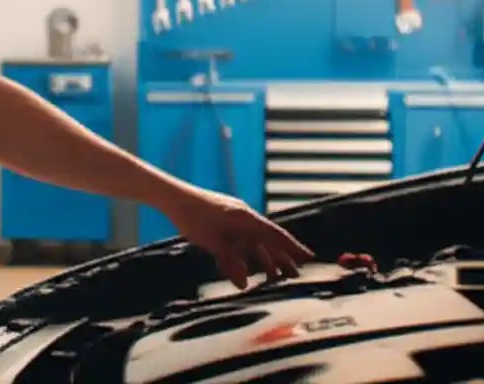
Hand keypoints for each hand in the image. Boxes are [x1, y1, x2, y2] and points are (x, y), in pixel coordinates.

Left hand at [161, 186, 314, 290]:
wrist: (173, 197)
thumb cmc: (193, 217)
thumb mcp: (213, 242)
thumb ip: (230, 262)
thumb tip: (244, 285)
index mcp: (247, 219)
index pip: (276, 235)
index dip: (293, 247)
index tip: (310, 257)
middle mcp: (244, 218)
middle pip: (268, 240)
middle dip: (282, 258)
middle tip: (296, 275)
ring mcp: (234, 220)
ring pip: (254, 243)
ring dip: (264, 259)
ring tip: (274, 277)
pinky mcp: (223, 223)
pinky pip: (239, 242)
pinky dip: (244, 257)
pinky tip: (243, 271)